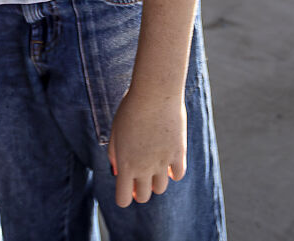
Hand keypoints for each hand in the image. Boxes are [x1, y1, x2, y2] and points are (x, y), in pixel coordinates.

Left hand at [108, 87, 186, 206]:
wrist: (155, 93)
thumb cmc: (131, 108)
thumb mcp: (116, 131)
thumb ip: (115, 154)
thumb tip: (118, 172)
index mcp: (125, 164)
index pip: (123, 200)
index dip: (124, 196)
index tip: (126, 186)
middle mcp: (144, 168)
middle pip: (143, 197)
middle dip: (140, 190)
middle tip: (140, 175)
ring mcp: (162, 162)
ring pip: (160, 188)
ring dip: (156, 181)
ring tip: (154, 164)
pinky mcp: (178, 153)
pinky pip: (178, 175)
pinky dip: (173, 171)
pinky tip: (169, 159)